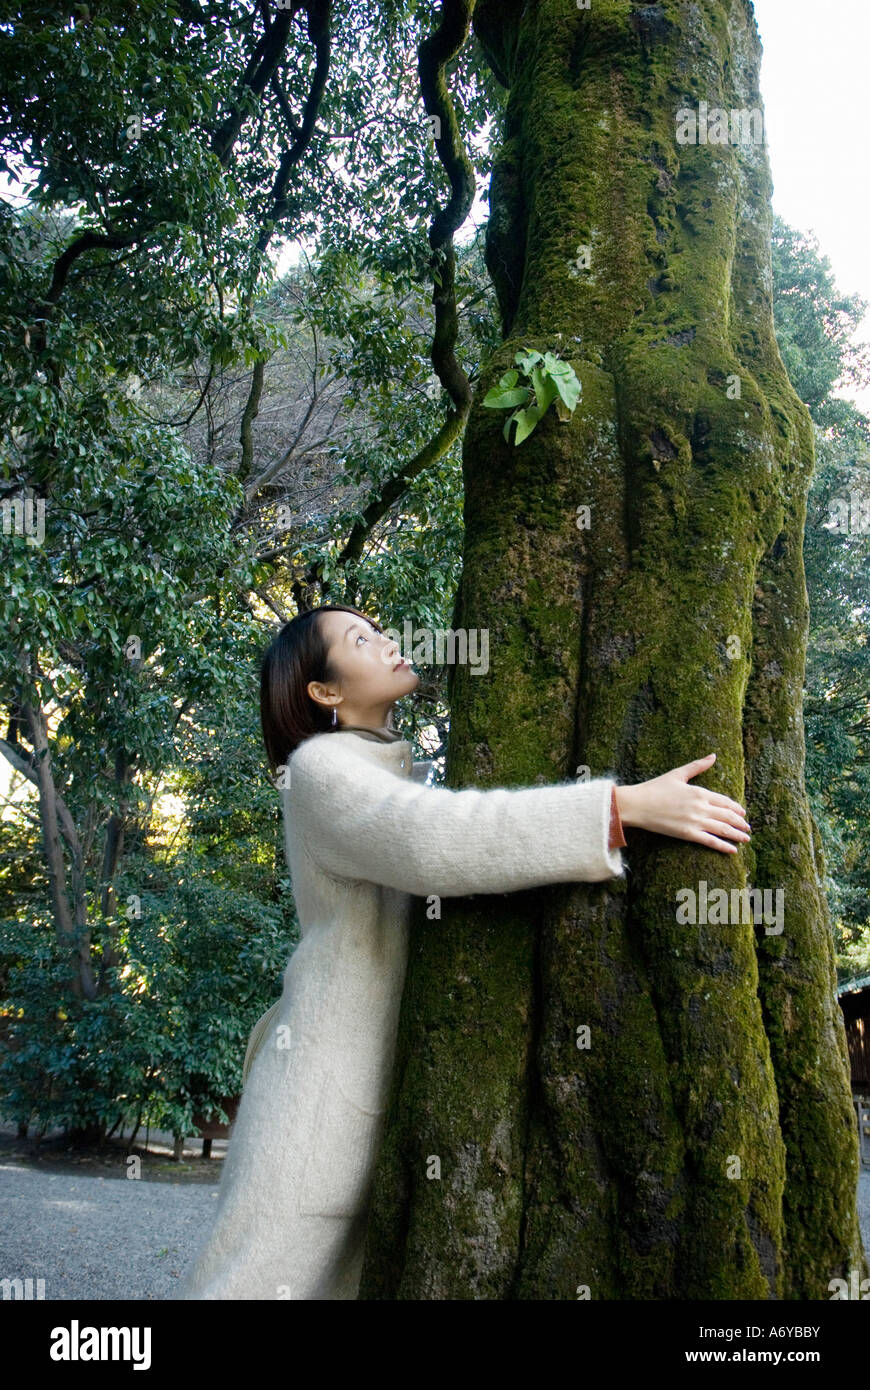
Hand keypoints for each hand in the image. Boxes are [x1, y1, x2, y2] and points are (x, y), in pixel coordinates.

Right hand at [615, 753, 749, 853]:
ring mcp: (695, 821)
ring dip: (737, 835)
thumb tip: (713, 756)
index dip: (736, 808)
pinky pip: (711, 841)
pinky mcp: (688, 834)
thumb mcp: (678, 774)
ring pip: (723, 829)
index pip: (725, 801)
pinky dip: (724, 846)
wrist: (638, 804)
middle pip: (728, 816)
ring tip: (745, 839)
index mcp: (700, 792)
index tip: (742, 813)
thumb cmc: (655, 788)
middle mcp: (701, 806)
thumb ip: (697, 766)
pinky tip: (733, 850)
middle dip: (740, 823)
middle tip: (747, 828)